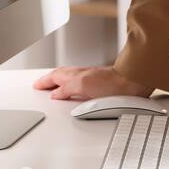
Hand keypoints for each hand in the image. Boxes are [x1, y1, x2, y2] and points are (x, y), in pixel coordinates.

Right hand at [32, 65, 153, 100]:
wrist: (131, 84)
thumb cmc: (111, 84)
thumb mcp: (82, 86)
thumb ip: (66, 89)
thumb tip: (55, 94)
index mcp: (74, 75)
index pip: (54, 77)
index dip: (44, 82)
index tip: (37, 86)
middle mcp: (82, 75)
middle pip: (61, 75)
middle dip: (50, 80)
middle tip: (42, 85)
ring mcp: (91, 79)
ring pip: (70, 78)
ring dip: (60, 82)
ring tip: (54, 87)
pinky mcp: (100, 85)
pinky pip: (79, 84)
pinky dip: (72, 86)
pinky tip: (76, 91)